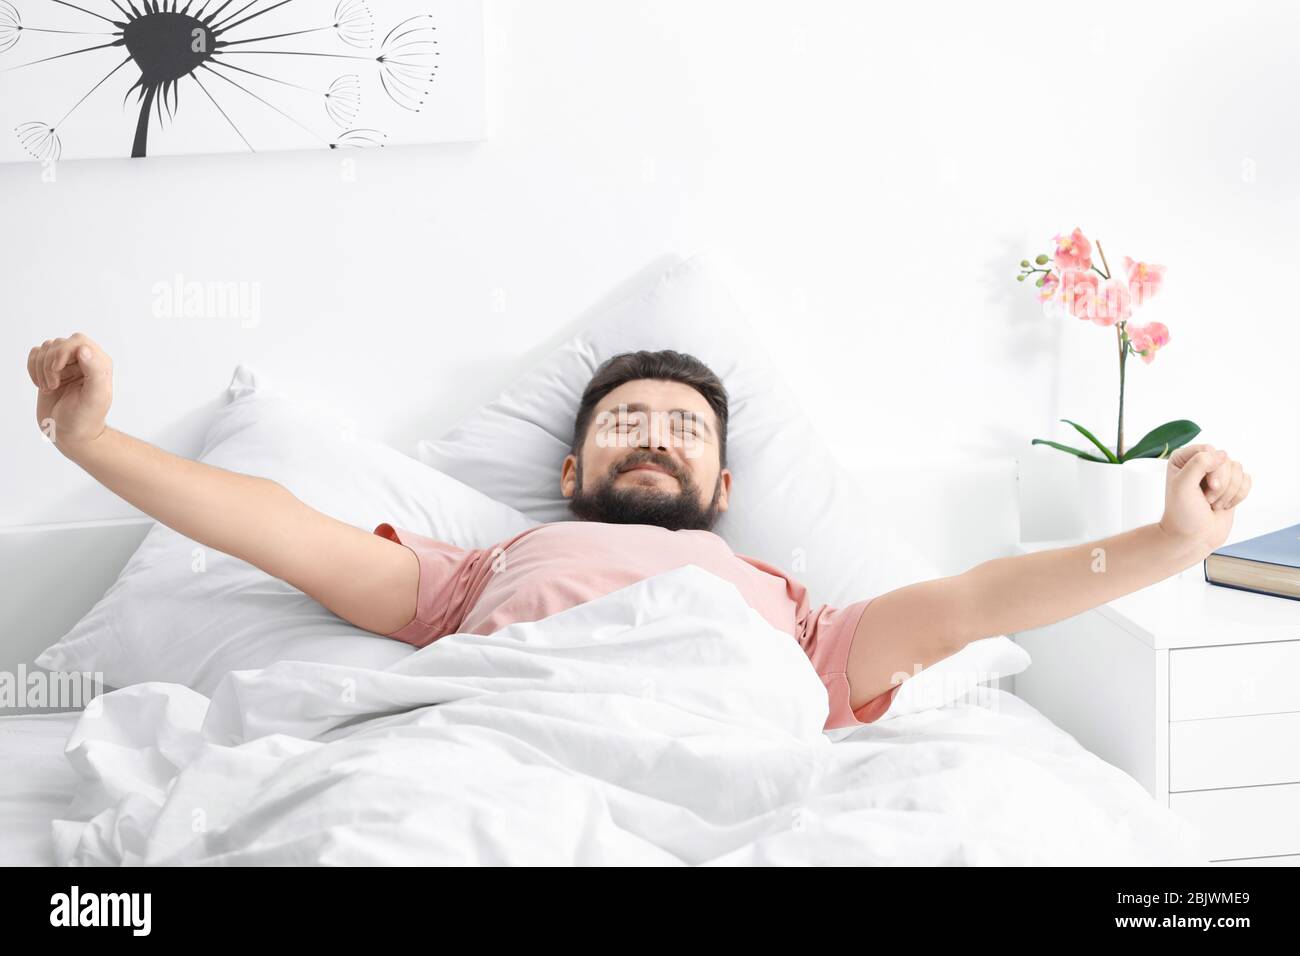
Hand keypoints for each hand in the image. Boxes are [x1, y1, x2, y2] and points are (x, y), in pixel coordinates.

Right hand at [28, 333, 113, 449]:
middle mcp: (84, 361)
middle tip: (53, 386)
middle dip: (50, 364)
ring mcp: (66, 365)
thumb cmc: (85, 419)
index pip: (77, 340)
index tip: (57, 371)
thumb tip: (84, 349)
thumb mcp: (95, 398)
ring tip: (50, 388)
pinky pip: (35, 355)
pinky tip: (42, 385)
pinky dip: (33, 369)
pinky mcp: (50, 370)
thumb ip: (94, 372)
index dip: (63, 352)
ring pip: (45, 349)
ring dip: (41, 370)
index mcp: (99, 363)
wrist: (69, 434)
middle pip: (59, 343)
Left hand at [1158, 443, 1251, 556]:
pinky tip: (1224, 505)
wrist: (1193, 538)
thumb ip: (1198, 464)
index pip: (1208, 450)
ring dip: (1228, 491)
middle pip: (1225, 459)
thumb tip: (1221, 454)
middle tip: (1206, 499)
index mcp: (1183, 459)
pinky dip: (1238, 495)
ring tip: (1213, 503)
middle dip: (1220, 483)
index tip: (1204, 488)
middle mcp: (1200, 463)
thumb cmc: (1183, 514)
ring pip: (1238, 469)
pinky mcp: (1231, 486)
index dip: (1211, 469)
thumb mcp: (1182, 486)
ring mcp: (1217, 474)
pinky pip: (1247, 480)